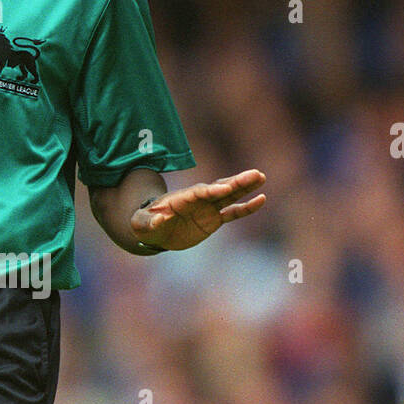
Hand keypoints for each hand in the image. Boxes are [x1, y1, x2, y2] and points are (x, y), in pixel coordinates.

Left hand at [130, 169, 265, 250]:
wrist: (154, 230)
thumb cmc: (145, 223)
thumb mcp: (141, 223)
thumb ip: (150, 221)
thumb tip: (160, 219)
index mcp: (182, 199)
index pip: (199, 193)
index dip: (212, 191)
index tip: (225, 189)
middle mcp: (198, 199)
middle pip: (220, 188)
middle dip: (236, 182)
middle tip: (255, 174)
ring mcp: (208, 207)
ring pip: (230, 196)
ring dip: (245, 188)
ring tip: (261, 177)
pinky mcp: (214, 218)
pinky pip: (233, 212)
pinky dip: (246, 207)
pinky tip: (261, 200)